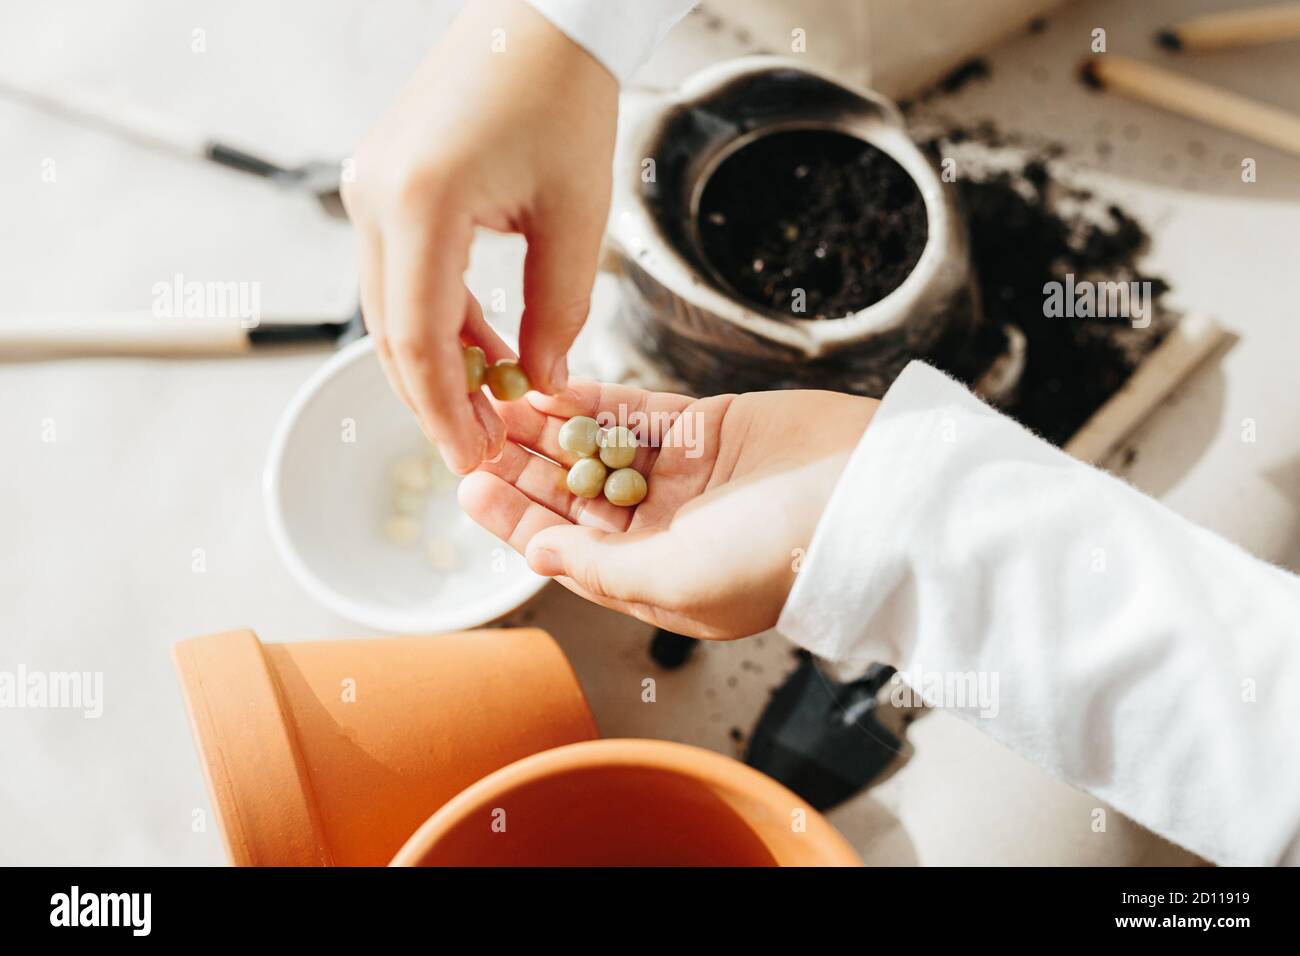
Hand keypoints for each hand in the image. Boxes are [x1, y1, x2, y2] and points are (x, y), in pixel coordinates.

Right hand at [341, 0, 617, 472]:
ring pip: (392, 308)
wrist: (539, 17)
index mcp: (420, 204)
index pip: (419, 340)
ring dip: (439, 362)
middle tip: (482, 449)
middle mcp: (375, 197)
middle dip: (436, 399)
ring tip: (491, 408)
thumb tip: (540, 384)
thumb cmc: (565, 101)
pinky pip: (402, 272)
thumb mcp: (575, 219)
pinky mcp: (381, 182)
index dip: (444, 411)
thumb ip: (558, 311)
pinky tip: (483, 351)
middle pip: (393, 333)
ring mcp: (369, 188)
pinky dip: (438, 317)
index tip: (474, 461)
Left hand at [459, 382, 878, 638]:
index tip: (468, 484)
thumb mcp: (680, 582)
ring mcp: (686, 478)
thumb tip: (534, 554)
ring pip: (599, 450)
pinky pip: (638, 413)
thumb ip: (601, 569)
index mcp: (656, 579)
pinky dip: (598, 401)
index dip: (515, 518)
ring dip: (553, 429)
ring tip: (503, 398)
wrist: (872, 496)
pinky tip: (555, 386)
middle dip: (525, 466)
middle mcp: (666, 531)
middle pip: (574, 496)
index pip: (567, 548)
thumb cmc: (780, 557)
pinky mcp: (707, 429)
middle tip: (474, 428)